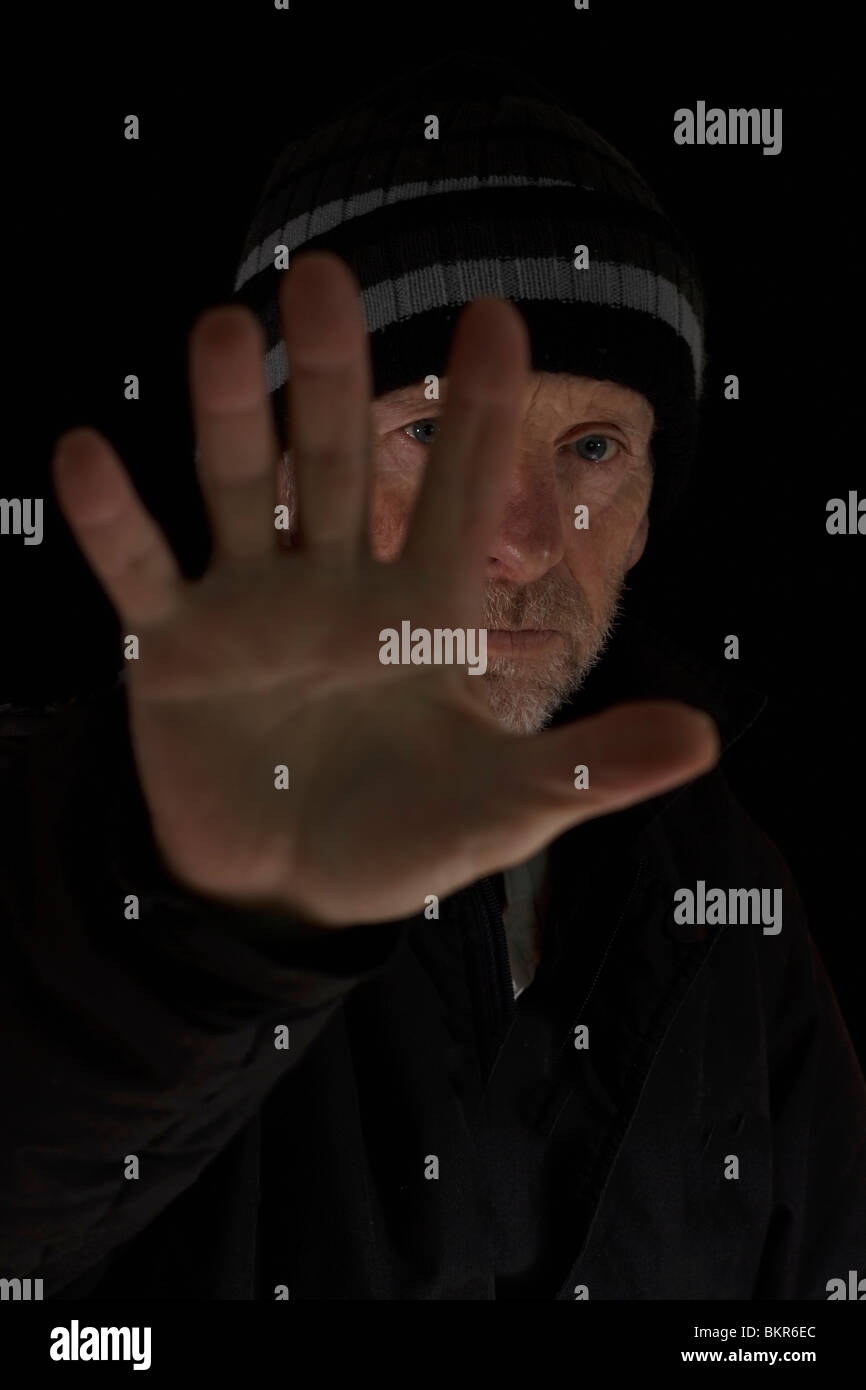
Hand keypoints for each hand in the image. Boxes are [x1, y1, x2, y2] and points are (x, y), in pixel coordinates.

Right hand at [51, 251, 718, 926]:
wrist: (287, 891)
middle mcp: (334, 585)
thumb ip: (589, 768)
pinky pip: (138, 572)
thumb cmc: (401, 836)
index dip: (482, 410)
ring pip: (238, 491)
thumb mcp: (503, 809)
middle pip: (335, 462)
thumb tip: (708, 738)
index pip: (461, 493)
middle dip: (328, 374)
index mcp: (421, 609)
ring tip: (218, 327)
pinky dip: (113, 521)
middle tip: (325, 274)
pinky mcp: (171, 648)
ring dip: (227, 415)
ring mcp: (248, 608)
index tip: (500, 314)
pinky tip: (85, 454)